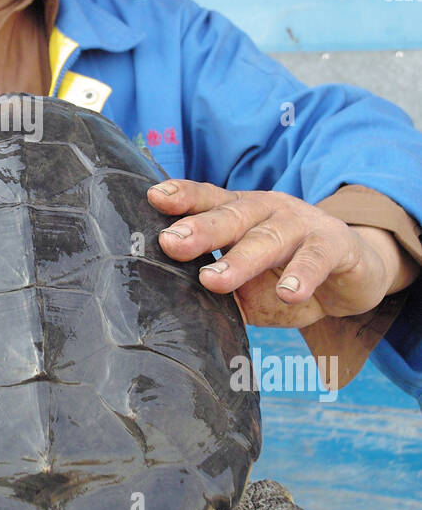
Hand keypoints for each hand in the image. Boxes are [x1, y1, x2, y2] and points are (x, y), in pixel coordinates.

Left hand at [146, 180, 402, 328]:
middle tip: (171, 243)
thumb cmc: (288, 276)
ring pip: (268, 239)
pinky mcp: (336, 245)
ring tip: (213, 280)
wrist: (356, 272)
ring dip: (240, 260)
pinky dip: (301, 275)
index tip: (153, 198)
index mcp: (241, 213)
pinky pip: (315, 259)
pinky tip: (287, 293)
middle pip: (232, 216)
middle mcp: (268, 210)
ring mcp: (302, 224)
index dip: (183, 197)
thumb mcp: (250, 287)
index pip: (209, 199)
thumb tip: (177, 312)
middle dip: (200, 229)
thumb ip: (220, 294)